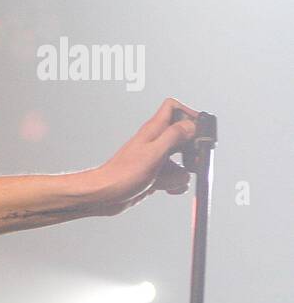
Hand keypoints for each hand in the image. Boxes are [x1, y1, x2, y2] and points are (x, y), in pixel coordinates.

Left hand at [89, 98, 199, 215]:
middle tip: (193, 160)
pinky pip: (174, 177)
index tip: (197, 129)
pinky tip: (167, 188)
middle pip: (184, 136)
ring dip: (182, 172)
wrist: (105, 195)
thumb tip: (192, 125)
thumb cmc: (122, 174)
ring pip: (181, 161)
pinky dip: (175, 184)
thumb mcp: (154, 152)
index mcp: (154, 130)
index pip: (172, 107)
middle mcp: (155, 142)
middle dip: (192, 149)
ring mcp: (155, 159)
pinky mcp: (155, 174)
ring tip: (170, 178)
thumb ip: (174, 136)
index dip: (188, 113)